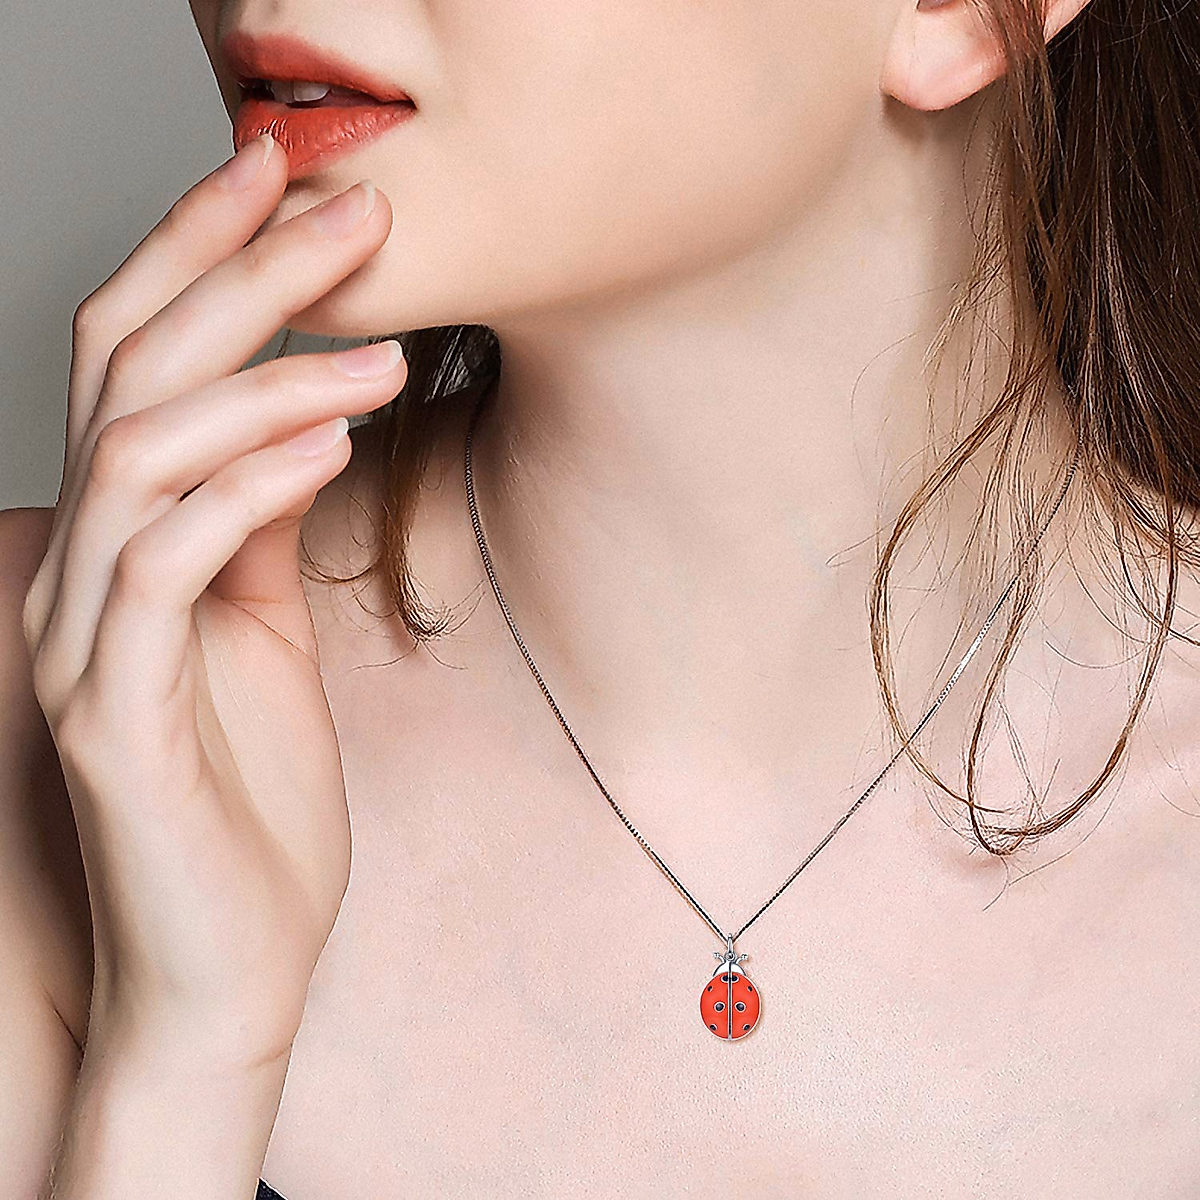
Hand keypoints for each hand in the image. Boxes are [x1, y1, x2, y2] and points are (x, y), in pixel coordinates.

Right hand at [20, 133, 404, 1065]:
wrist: (226, 959)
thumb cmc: (251, 803)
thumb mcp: (262, 636)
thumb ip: (254, 529)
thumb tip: (293, 418)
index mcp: (120, 549)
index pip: (137, 365)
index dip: (200, 259)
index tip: (287, 180)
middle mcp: (77, 576)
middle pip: (128, 376)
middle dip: (236, 275)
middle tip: (346, 208)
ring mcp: (78, 645)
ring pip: (140, 455)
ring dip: (267, 381)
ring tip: (382, 344)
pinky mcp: (108, 717)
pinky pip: (163, 567)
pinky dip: (247, 487)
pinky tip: (331, 442)